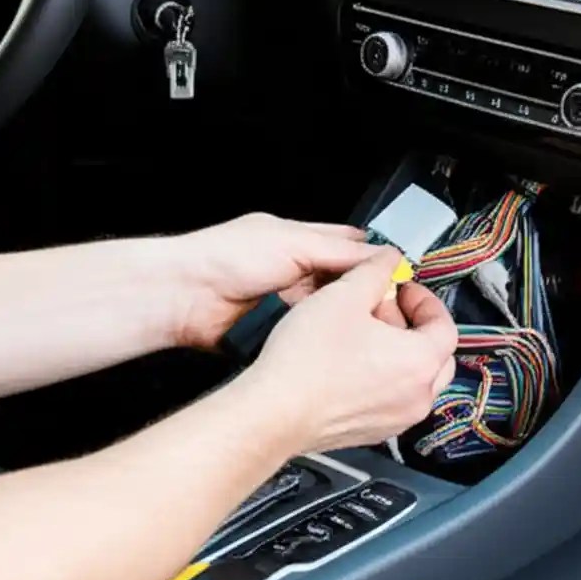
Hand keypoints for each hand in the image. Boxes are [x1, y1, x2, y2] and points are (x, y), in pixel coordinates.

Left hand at [171, 213, 378, 348]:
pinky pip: (302, 336)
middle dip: (358, 293)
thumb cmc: (224, 257)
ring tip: (356, 324)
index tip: (397, 272)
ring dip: (334, 318)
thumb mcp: (293, 244)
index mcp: (296, 238)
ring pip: (323, 312)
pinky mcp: (270, 331)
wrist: (183, 296)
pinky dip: (313, 338)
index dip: (373, 257)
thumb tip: (380, 255)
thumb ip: (339, 251)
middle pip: (338, 282)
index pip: (346, 244)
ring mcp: (280, 302)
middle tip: (383, 306)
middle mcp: (290, 269)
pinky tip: (325, 340)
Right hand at [240, 248, 457, 453]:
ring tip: (361, 333)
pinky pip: (390, 399)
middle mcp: (418, 397)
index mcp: (421, 362)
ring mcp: (396, 420)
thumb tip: (388, 260)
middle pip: (434, 354)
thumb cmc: (307, 361)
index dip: (423, 299)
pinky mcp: (373, 433)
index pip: (445, 324)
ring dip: (396, 352)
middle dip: (411, 326)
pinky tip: (347, 362)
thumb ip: (375, 271)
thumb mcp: (344, 296)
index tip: (401, 288)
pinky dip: (380, 377)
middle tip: (382, 308)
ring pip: (412, 378)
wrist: (273, 413)